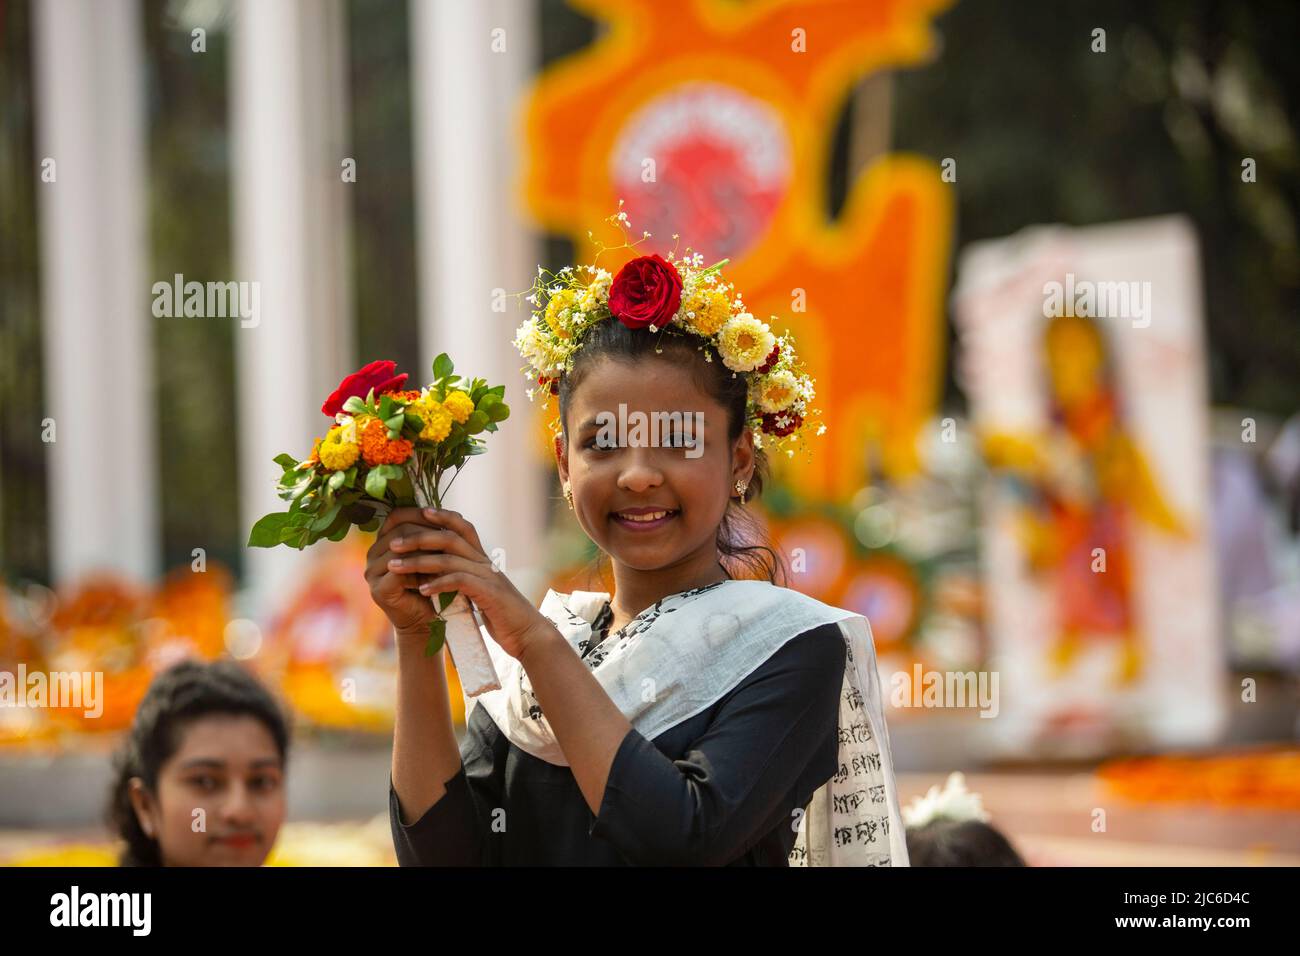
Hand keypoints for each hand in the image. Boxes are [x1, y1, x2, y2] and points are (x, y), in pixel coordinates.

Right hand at [365, 508, 449, 637]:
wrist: (424, 618)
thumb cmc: (429, 583)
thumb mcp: (431, 555)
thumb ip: (432, 535)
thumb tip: (454, 513)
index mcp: (382, 540)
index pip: (396, 516)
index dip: (420, 513)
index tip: (446, 517)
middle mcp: (371, 554)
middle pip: (400, 531)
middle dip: (427, 532)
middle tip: (450, 536)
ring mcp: (371, 572)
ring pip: (401, 551)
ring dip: (426, 551)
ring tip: (447, 553)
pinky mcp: (377, 590)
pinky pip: (399, 573)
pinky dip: (420, 572)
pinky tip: (437, 574)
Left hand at [381, 507, 559, 661]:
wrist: (527, 634)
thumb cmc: (502, 615)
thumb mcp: (482, 591)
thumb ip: (465, 579)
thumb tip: (443, 573)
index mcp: (483, 559)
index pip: (463, 527)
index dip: (443, 516)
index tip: (419, 512)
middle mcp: (486, 563)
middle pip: (450, 538)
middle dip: (419, 538)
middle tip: (394, 543)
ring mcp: (488, 577)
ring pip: (449, 559)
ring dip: (419, 562)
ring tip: (395, 567)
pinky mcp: (489, 594)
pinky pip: (459, 582)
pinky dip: (439, 584)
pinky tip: (422, 590)